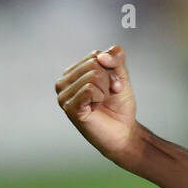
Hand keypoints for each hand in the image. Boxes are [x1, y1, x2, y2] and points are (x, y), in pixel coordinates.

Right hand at [54, 45, 141, 166]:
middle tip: (109, 95)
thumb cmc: (119, 105)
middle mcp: (63, 82)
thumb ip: (115, 59)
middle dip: (110, 79)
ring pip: (94, 75)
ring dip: (106, 90)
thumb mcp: (121, 76)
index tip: (114, 85)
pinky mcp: (69, 108)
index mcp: (73, 72)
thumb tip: (101, 56)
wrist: (124, 132)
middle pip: (94, 64)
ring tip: (101, 103)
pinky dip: (100, 97)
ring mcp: (63, 95)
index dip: (112, 69)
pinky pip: (89, 89)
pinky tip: (95, 108)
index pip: (96, 56)